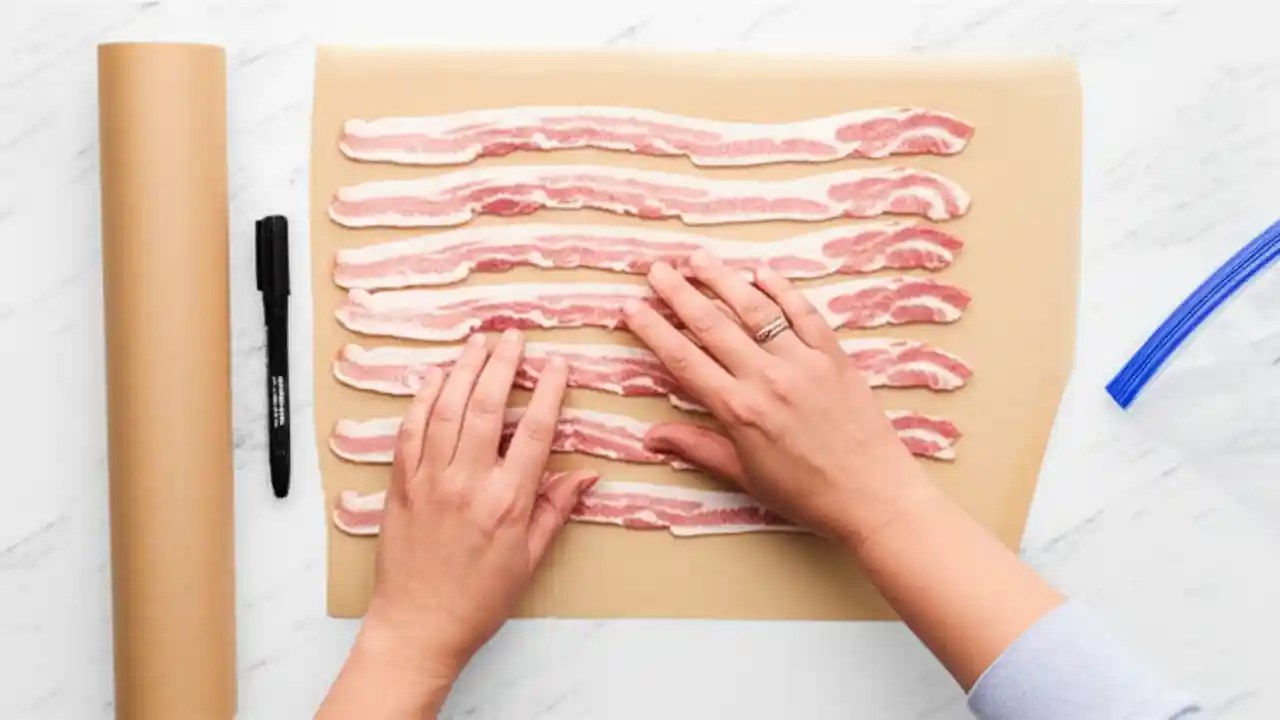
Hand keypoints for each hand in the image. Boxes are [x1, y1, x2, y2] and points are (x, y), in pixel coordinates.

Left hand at [320, 330, 596, 718]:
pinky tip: (434, 378)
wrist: (419, 626)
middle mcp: (467, 483)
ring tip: (479, 342)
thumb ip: (556, 510)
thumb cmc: (478, 600)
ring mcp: (429, 481)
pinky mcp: (401, 485)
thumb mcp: (530, 559)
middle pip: (486, 406)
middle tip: (514, 336)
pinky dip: (422, 399)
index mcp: (507, 502)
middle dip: (503, 364)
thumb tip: (587, 474)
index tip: (556, 365)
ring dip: (464, 369)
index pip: (534, 432)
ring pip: (446, 408)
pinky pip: (410, 431)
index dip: (548, 392)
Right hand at [624, 252, 929, 546]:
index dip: (653, 330)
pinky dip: (781, 290)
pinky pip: (803, 314)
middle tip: (656, 268)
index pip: (684, 360)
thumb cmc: (806, 493)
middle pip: (712, 325)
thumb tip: (651, 436)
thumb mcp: (745, 475)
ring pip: (754, 309)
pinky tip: (761, 273)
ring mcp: (802, 362)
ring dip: (723, 280)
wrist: (873, 495)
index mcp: (739, 410)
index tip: (631, 307)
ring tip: (698, 259)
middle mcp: (767, 378)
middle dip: (679, 293)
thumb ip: (698, 447)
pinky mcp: (833, 356)